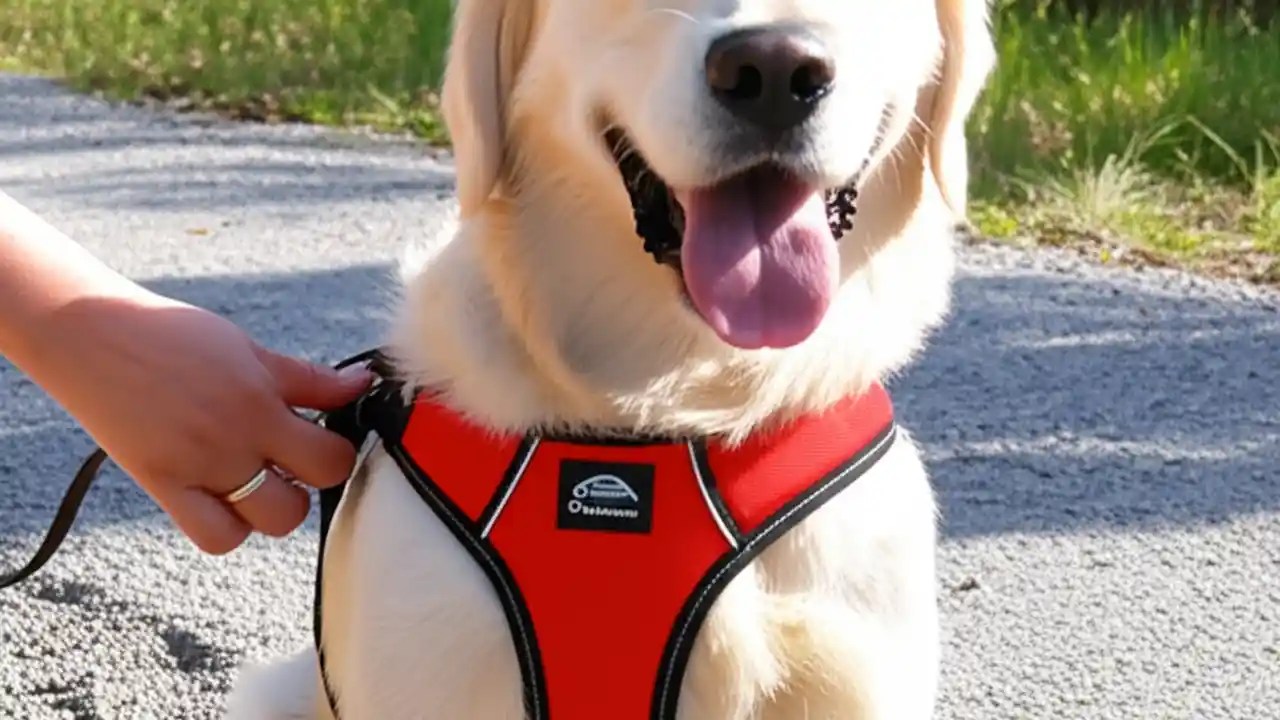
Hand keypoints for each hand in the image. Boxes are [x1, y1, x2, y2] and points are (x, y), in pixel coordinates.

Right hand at [32, 292, 374, 553]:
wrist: (90, 335)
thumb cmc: (172, 335)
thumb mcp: (249, 349)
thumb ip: (307, 378)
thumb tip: (361, 384)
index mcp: (259, 402)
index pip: (331, 453)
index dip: (340, 449)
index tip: (328, 437)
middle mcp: (232, 441)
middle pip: (306, 496)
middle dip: (312, 482)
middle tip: (295, 460)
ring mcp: (197, 469)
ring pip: (265, 524)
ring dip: (274, 509)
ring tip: (262, 479)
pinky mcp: (162, 486)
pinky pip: (213, 536)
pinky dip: (229, 528)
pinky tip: (227, 497)